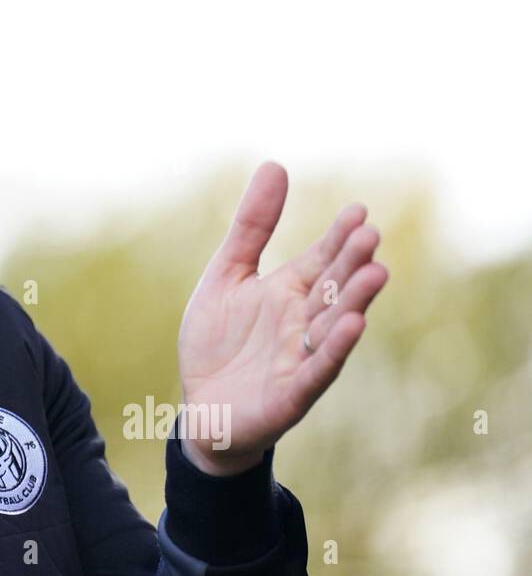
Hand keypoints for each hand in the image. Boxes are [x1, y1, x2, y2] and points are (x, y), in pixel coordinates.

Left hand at [177, 162, 388, 475]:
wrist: (201, 409)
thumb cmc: (217, 342)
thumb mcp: (226, 275)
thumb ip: (251, 228)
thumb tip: (276, 165)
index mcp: (290, 293)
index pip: (321, 259)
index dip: (338, 237)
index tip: (358, 210)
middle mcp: (303, 323)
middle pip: (333, 289)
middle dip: (351, 263)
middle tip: (369, 234)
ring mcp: (301, 359)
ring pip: (334, 327)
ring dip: (353, 302)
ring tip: (375, 273)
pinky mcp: (292, 394)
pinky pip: (317, 371)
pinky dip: (334, 350)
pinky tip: (352, 326)